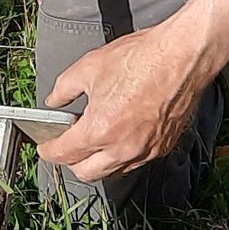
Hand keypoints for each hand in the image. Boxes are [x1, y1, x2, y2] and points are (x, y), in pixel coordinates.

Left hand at [41, 0, 228, 183]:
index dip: (49, 151)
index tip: (45, 147)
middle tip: (66, 146)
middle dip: (71, 162)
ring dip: (98, 161)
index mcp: (100, 129)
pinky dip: (122, 155)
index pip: (65, 154)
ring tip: (93, 140)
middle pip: (87, 173)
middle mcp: (123, 147)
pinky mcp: (163, 146)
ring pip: (112, 171)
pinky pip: (136, 162)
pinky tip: (120, 136)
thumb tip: (54, 101)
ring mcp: (145, 150)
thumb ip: (64, 88)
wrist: (183, 56)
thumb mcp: (89, 66)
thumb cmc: (143, 58)